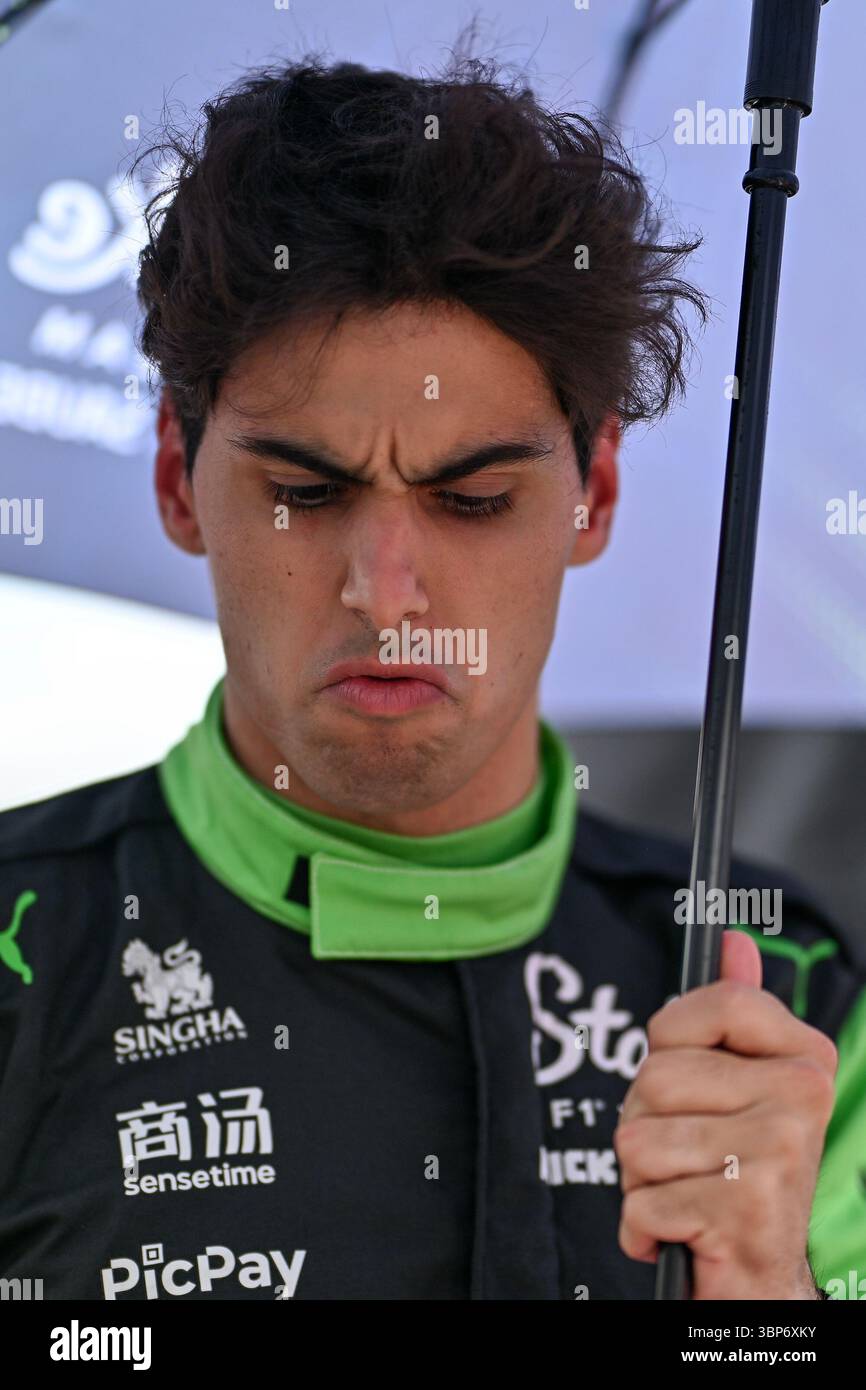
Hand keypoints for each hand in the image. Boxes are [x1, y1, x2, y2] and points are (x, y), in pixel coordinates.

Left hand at [613, 928, 837, 1298]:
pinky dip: (643, 1226)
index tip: (683, 1070)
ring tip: (683, 1191)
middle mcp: (804, 1098)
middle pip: (656, 1075)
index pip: (716, 1001)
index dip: (671, 1035)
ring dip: (640, 1178)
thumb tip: (733, 939)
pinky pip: (641, 1200)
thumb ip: (734, 1013)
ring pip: (637, 1139)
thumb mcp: (732, 1086)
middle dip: (643, 1122)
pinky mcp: (747, 1212)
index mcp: (805, 1058)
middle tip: (683, 1156)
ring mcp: (780, 1154)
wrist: (758, 1280)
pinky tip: (682, 1233)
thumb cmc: (733, 1173)